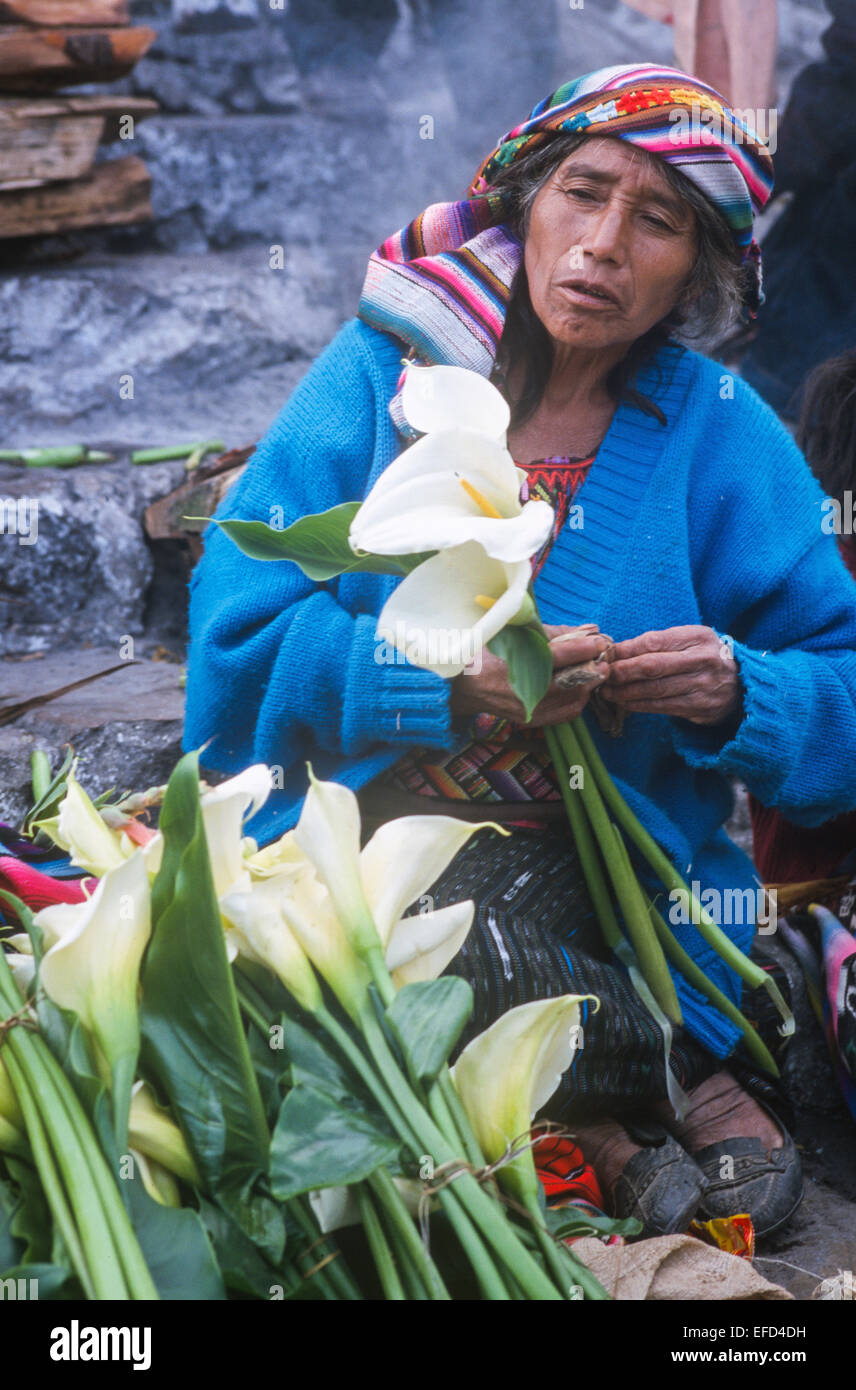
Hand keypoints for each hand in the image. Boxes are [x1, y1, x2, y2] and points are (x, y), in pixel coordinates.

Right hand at [451, 624, 611, 725]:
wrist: (463, 686)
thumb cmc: (487, 653)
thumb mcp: (513, 634)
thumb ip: (550, 633)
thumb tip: (582, 631)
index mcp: (518, 663)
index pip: (561, 656)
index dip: (585, 648)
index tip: (600, 641)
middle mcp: (526, 690)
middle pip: (573, 681)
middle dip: (594, 668)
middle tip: (603, 656)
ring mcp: (530, 709)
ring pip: (574, 699)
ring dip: (589, 684)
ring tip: (594, 670)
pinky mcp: (532, 720)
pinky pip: (567, 713)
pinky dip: (578, 699)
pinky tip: (579, 687)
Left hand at [601, 624, 741, 725]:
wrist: (741, 685)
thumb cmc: (704, 658)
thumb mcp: (688, 641)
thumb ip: (658, 643)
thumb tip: (617, 650)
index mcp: (697, 637)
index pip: (654, 642)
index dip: (627, 650)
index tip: (607, 655)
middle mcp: (702, 660)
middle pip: (653, 666)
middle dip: (623, 672)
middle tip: (603, 676)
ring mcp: (703, 685)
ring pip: (655, 690)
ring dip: (626, 692)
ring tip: (608, 692)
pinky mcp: (700, 707)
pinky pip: (663, 707)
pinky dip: (640, 705)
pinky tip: (625, 703)